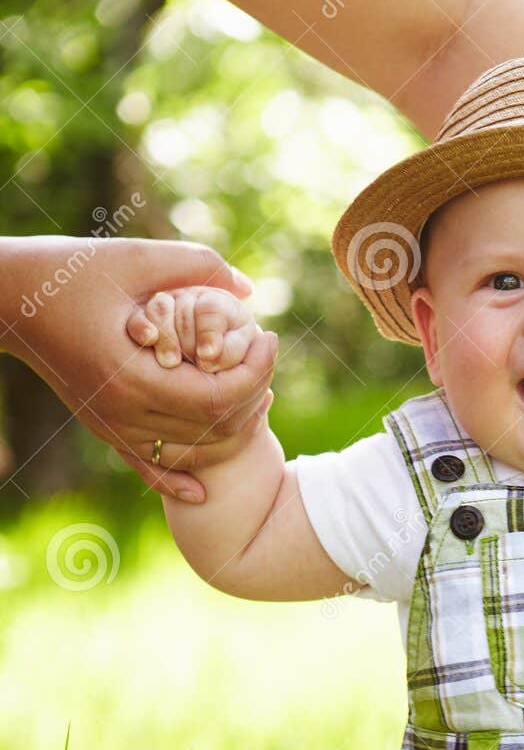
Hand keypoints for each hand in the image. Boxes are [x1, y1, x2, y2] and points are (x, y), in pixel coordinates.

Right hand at [1, 237, 276, 502]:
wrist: (9, 300)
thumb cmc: (70, 270)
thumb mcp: (134, 257)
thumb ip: (195, 265)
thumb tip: (248, 293)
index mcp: (132, 376)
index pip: (218, 397)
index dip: (256, 372)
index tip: (270, 339)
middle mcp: (123, 413)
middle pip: (212, 429)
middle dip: (253, 396)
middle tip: (265, 361)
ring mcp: (113, 428)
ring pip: (191, 454)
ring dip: (231, 431)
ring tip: (255, 395)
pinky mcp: (105, 430)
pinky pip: (149, 469)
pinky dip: (178, 482)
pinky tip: (203, 491)